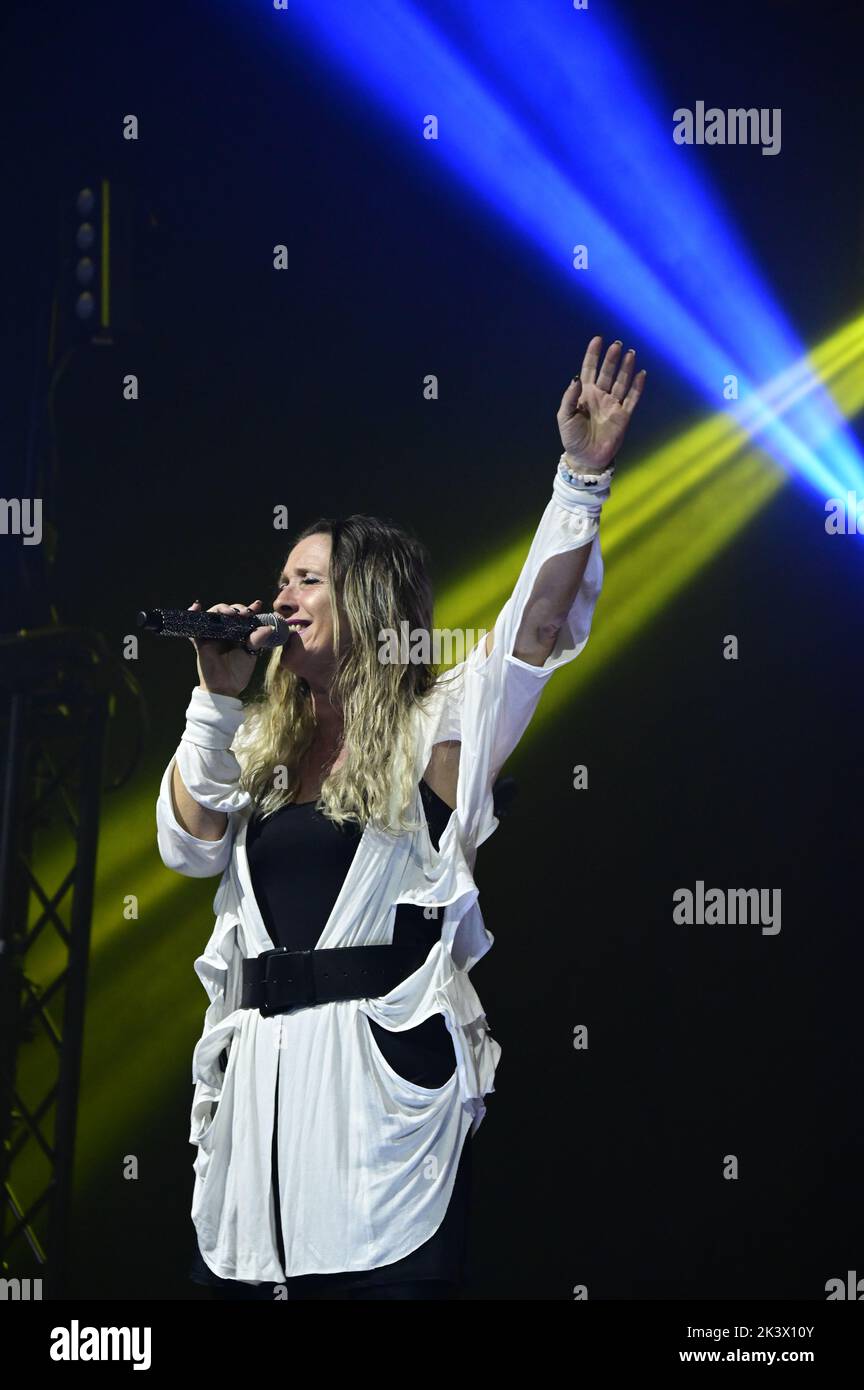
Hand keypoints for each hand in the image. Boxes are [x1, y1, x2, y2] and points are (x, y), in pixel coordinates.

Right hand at [187, 598, 269, 697]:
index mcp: (239, 632)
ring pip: (213, 615)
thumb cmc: (239, 671)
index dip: (250, 609)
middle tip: (243, 613)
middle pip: (228, 612)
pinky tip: (196, 607)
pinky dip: (193, 615)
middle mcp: (226, 630)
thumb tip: (269, 627)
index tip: (256, 605)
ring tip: (228, 612)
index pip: (244, 616)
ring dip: (220, 609)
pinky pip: (194, 627)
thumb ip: (257, 639)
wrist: (225, 687)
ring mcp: (212, 634)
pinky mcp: (200, 641)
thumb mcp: (251, 653)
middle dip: (236, 609)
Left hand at [557, 336, 646, 472]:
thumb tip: (576, 378)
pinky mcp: (623, 416)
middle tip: (617, 344)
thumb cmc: (572, 438)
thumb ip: (569, 397)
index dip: (593, 354)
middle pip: (607, 373)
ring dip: (625, 368)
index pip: (589, 369)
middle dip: (611, 358)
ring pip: (621, 382)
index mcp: (584, 394)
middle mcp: (600, 396)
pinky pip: (632, 399)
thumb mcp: (564, 417)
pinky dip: (637, 386)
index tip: (598, 339)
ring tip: (630, 353)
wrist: (585, 459)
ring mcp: (613, 405)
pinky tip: (641, 374)